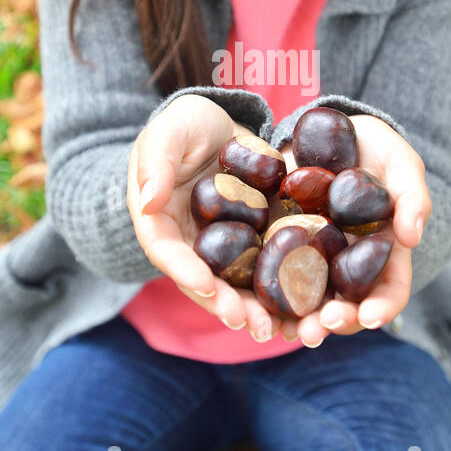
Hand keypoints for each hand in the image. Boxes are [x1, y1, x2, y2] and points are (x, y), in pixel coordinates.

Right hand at [127, 95, 281, 342]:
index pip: (167, 252)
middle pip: (203, 280)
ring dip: (253, 308)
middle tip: (248, 323)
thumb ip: (155, 163)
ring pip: (234, 283)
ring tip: (277, 329)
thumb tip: (147, 202)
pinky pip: (265, 267)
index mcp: (158, 220)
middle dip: (224, 304)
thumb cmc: (184, 123)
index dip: (186, 272)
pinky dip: (280, 287)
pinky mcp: (253, 241)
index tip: (207, 287)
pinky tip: (303, 306)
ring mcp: (221, 246)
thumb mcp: (168, 132)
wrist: (218, 122)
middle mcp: (189, 242)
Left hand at [281, 114, 431, 344]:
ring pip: (307, 301)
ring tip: (286, 329)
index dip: (382, 307)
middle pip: (346, 306)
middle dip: (334, 322)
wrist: (324, 130)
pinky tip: (255, 306)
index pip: (389, 290)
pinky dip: (265, 296)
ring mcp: (312, 258)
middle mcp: (347, 264)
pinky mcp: (278, 245)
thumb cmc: (373, 146)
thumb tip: (411, 238)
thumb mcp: (399, 161)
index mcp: (382, 252)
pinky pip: (272, 275)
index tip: (371, 316)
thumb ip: (412, 195)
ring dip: (298, 321)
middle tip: (317, 329)